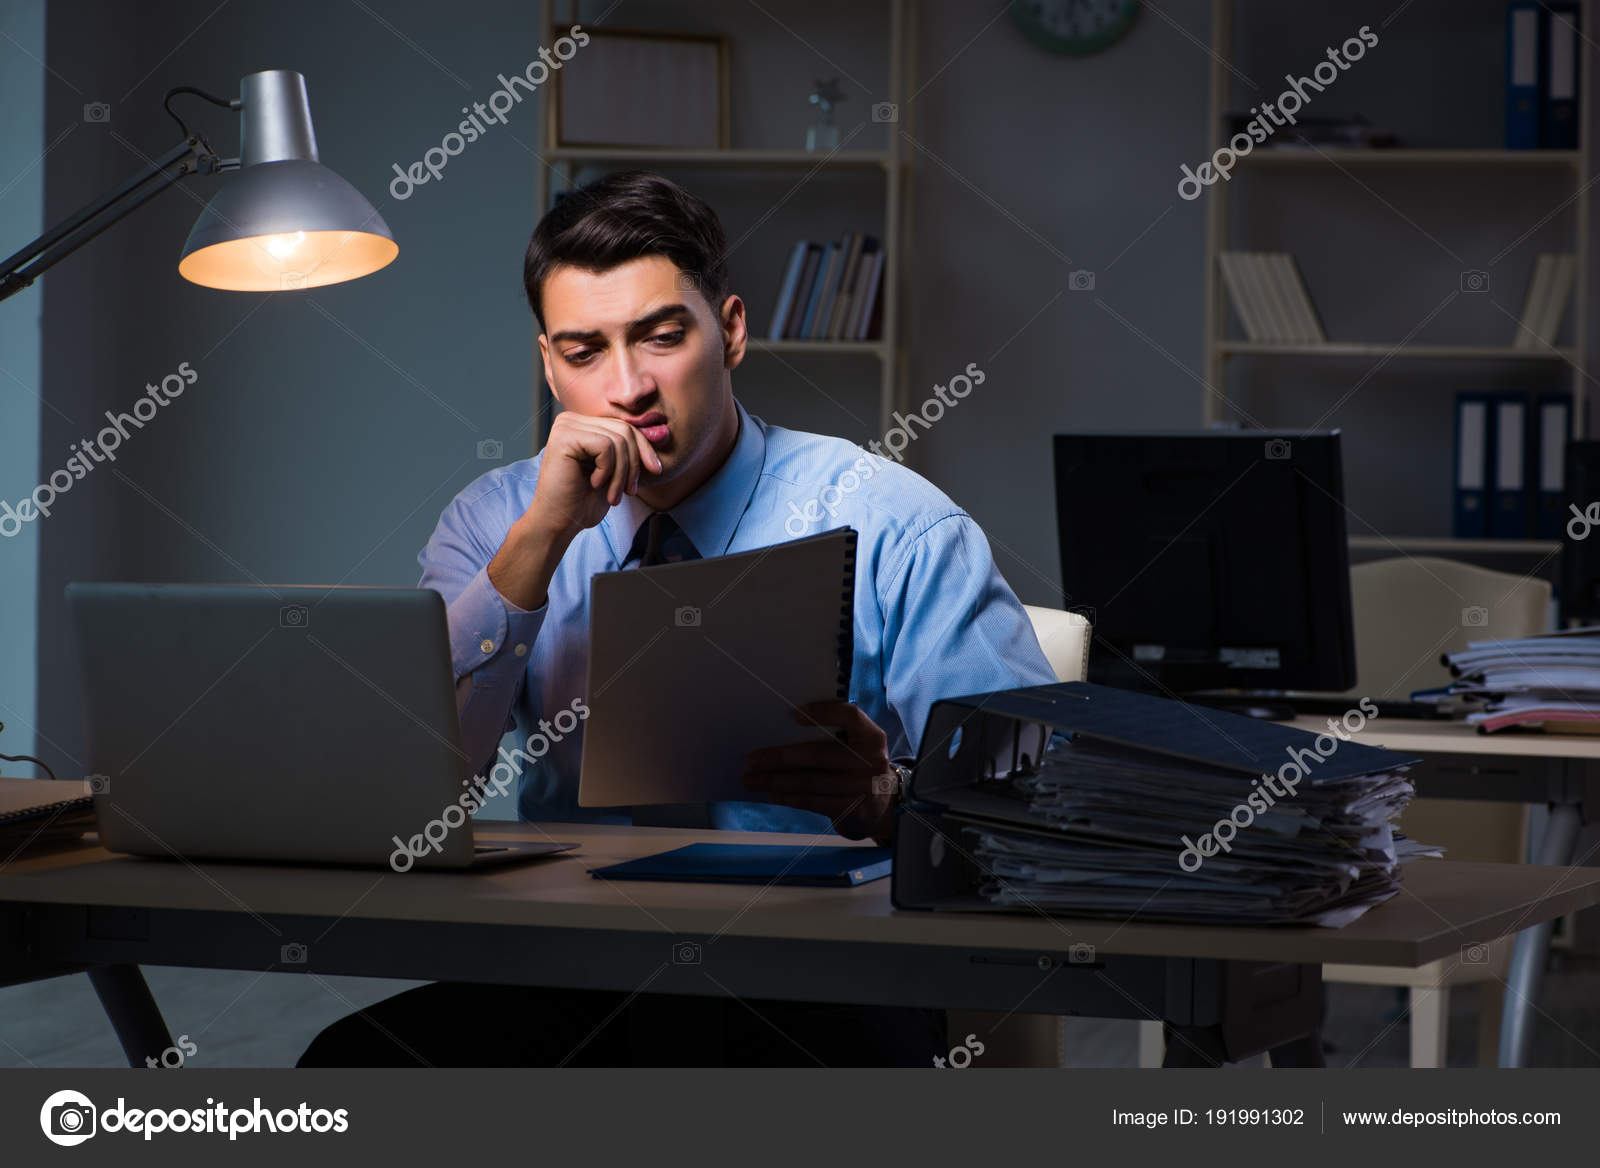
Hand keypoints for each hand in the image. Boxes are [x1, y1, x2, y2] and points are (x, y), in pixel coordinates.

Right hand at [526, 410, 662, 538]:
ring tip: (614, 496)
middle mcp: (571, 420)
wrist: (559, 524)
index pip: (624, 426)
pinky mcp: (564, 437)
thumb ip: (627, 450)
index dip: (644, 449)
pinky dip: (608, 471)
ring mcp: (565, 426)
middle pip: (624, 430)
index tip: (656, 471)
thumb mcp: (613, 471)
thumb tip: (660, 433)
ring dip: (622, 474)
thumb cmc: (583, 502)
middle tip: (629, 491)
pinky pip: (605, 446)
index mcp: (582, 425)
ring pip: (618, 440)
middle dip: (634, 464)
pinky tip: (595, 484)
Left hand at [743, 701, 895, 842]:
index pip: (850, 715)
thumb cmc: (857, 766)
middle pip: (819, 754)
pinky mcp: (852, 810)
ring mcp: (863, 788)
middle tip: (751, 758)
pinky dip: (787, 797)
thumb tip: (780, 728)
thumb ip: (834, 734)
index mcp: (872, 736)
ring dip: (774, 780)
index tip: (793, 714)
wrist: (882, 806)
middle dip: (780, 756)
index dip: (823, 712)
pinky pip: (812, 801)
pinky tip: (769, 792)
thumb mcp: (857, 745)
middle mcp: (872, 761)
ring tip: (750, 779)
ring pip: (809, 782)